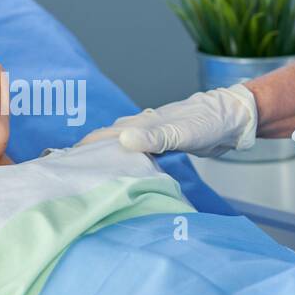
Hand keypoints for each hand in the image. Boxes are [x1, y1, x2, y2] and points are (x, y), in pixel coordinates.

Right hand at [75, 84, 258, 157]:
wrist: (235, 118)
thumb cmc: (210, 121)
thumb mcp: (182, 132)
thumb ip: (153, 137)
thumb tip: (122, 140)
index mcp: (140, 124)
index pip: (102, 137)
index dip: (81, 149)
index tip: (60, 164)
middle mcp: (141, 127)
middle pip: (106, 140)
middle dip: (86, 154)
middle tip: (67, 174)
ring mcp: (152, 134)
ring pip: (120, 147)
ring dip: (105, 159)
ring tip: (89, 175)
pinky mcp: (164, 144)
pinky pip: (136, 154)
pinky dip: (125, 163)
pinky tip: (125, 173)